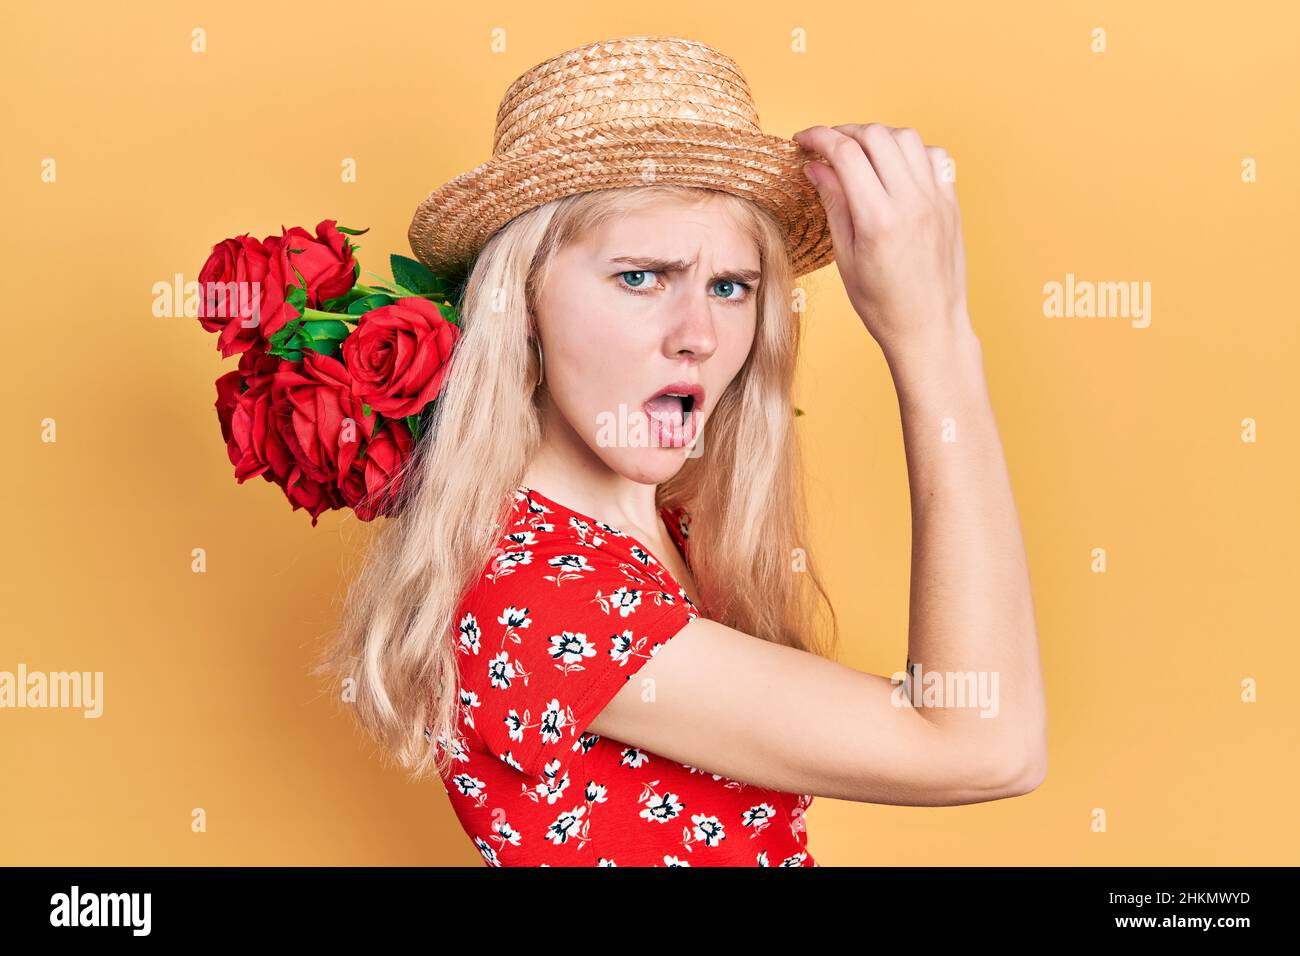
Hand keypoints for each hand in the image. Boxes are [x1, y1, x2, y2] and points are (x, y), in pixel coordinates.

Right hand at [793, 124, 970, 355]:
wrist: (930, 327)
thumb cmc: (883, 304)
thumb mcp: (846, 258)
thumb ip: (834, 205)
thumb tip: (816, 166)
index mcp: (879, 220)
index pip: (845, 154)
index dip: (819, 138)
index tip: (803, 140)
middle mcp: (911, 202)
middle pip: (876, 136)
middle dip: (845, 132)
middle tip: (827, 146)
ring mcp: (936, 200)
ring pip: (907, 137)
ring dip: (878, 136)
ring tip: (860, 153)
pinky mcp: (951, 203)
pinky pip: (934, 156)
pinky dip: (911, 150)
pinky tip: (895, 166)